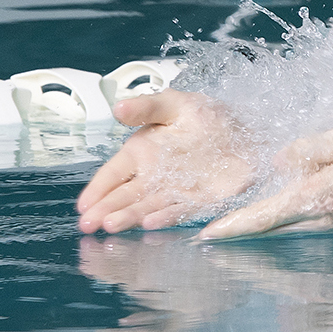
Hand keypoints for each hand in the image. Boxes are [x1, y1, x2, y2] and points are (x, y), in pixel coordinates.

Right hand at [77, 88, 254, 234]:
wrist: (249, 130)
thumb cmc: (209, 116)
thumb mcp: (177, 105)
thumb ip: (147, 107)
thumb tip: (118, 108)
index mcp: (143, 151)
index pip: (113, 173)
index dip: (97, 189)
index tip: (83, 205)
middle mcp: (155, 175)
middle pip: (124, 195)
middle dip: (105, 209)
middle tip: (88, 225)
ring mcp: (176, 190)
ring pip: (147, 206)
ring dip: (130, 217)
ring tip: (112, 226)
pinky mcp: (200, 200)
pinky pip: (179, 210)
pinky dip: (166, 217)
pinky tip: (151, 223)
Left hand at [196, 127, 332, 239]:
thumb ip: (307, 148)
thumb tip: (278, 160)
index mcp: (316, 198)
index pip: (264, 217)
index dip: (232, 227)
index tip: (206, 233)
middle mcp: (319, 220)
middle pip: (267, 231)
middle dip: (238, 231)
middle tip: (207, 230)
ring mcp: (330, 227)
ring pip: (283, 231)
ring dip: (257, 227)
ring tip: (232, 221)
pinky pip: (300, 227)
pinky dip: (279, 223)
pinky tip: (273, 212)